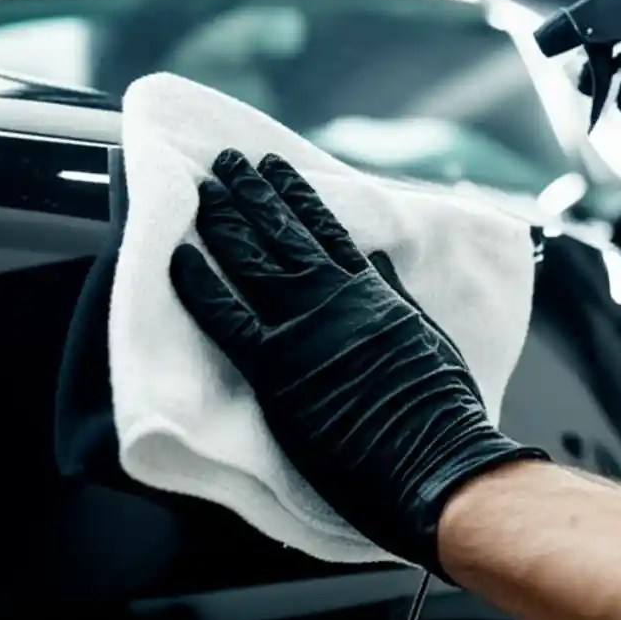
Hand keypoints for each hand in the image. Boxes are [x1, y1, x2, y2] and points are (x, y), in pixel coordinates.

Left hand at [169, 149, 546, 575]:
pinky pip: (226, 319)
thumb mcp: (426, 334)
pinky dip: (200, 285)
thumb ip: (394, 294)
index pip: (325, 227)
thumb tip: (377, 261)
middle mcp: (333, 297)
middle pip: (281, 231)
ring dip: (224, 219)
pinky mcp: (276, 369)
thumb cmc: (442, 409)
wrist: (436, 458)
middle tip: (226, 161)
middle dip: (251, 191)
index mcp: (371, 290)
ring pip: (252, 260)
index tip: (275, 166)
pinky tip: (179, 256)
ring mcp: (302, 330)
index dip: (295, 193)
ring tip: (202, 188)